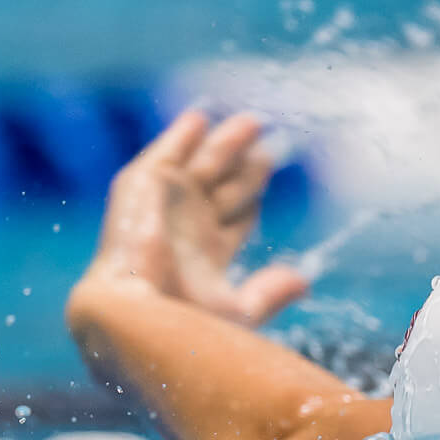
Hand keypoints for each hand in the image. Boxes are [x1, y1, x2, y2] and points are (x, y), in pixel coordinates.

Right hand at [85, 108, 306, 327]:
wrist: (135, 313)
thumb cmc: (184, 322)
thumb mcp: (240, 309)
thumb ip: (270, 292)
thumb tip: (304, 282)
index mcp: (208, 256)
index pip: (237, 218)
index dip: (254, 198)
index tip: (273, 178)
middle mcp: (187, 228)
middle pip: (226, 187)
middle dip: (249, 166)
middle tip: (275, 143)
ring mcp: (165, 207)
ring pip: (203, 166)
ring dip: (225, 143)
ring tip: (253, 120)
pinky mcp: (142, 188)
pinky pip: (163, 154)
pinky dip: (179, 136)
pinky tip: (198, 118)